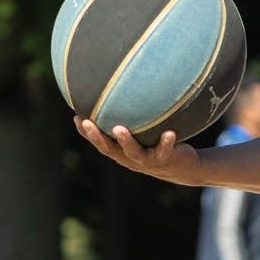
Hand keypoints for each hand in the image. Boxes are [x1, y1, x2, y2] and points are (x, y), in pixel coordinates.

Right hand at [74, 117, 206, 186]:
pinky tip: (170, 132)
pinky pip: (165, 150)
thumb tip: (120, 89)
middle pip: (109, 149)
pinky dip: (166, 142)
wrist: (182, 169)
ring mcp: (147, 160)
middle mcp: (131, 158)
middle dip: (97, 137)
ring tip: (119, 129)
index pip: (100, 142)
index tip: (76, 117)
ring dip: (126, 141)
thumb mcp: (143, 134)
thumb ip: (131, 119)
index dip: (86, 133)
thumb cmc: (157, 145)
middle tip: (86, 122)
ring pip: (134, 152)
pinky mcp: (166, 160)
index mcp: (121, 152)